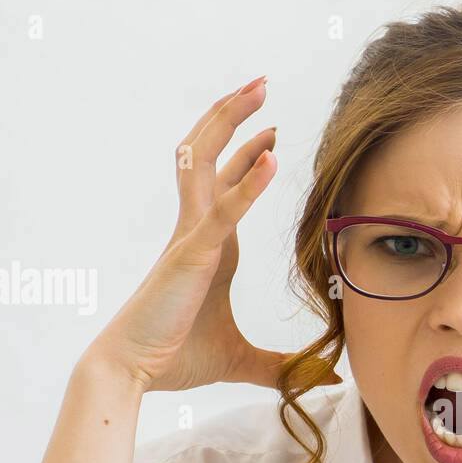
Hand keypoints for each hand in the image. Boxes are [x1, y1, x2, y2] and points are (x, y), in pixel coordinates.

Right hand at [89, 78, 341, 393]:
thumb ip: (284, 365)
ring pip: (205, 163)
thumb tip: (327, 377)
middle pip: (208, 155)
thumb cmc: (177, 358)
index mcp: (208, 245)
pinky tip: (271, 157)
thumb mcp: (244, 361)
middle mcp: (197, 230)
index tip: (273, 132)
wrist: (134, 371)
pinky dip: (247, 184)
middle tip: (261, 85)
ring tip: (258, 91)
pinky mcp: (193, 255)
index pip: (224, 183)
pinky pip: (222, 211)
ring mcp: (192, 237)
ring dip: (231, 123)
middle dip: (233, 116)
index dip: (246, 154)